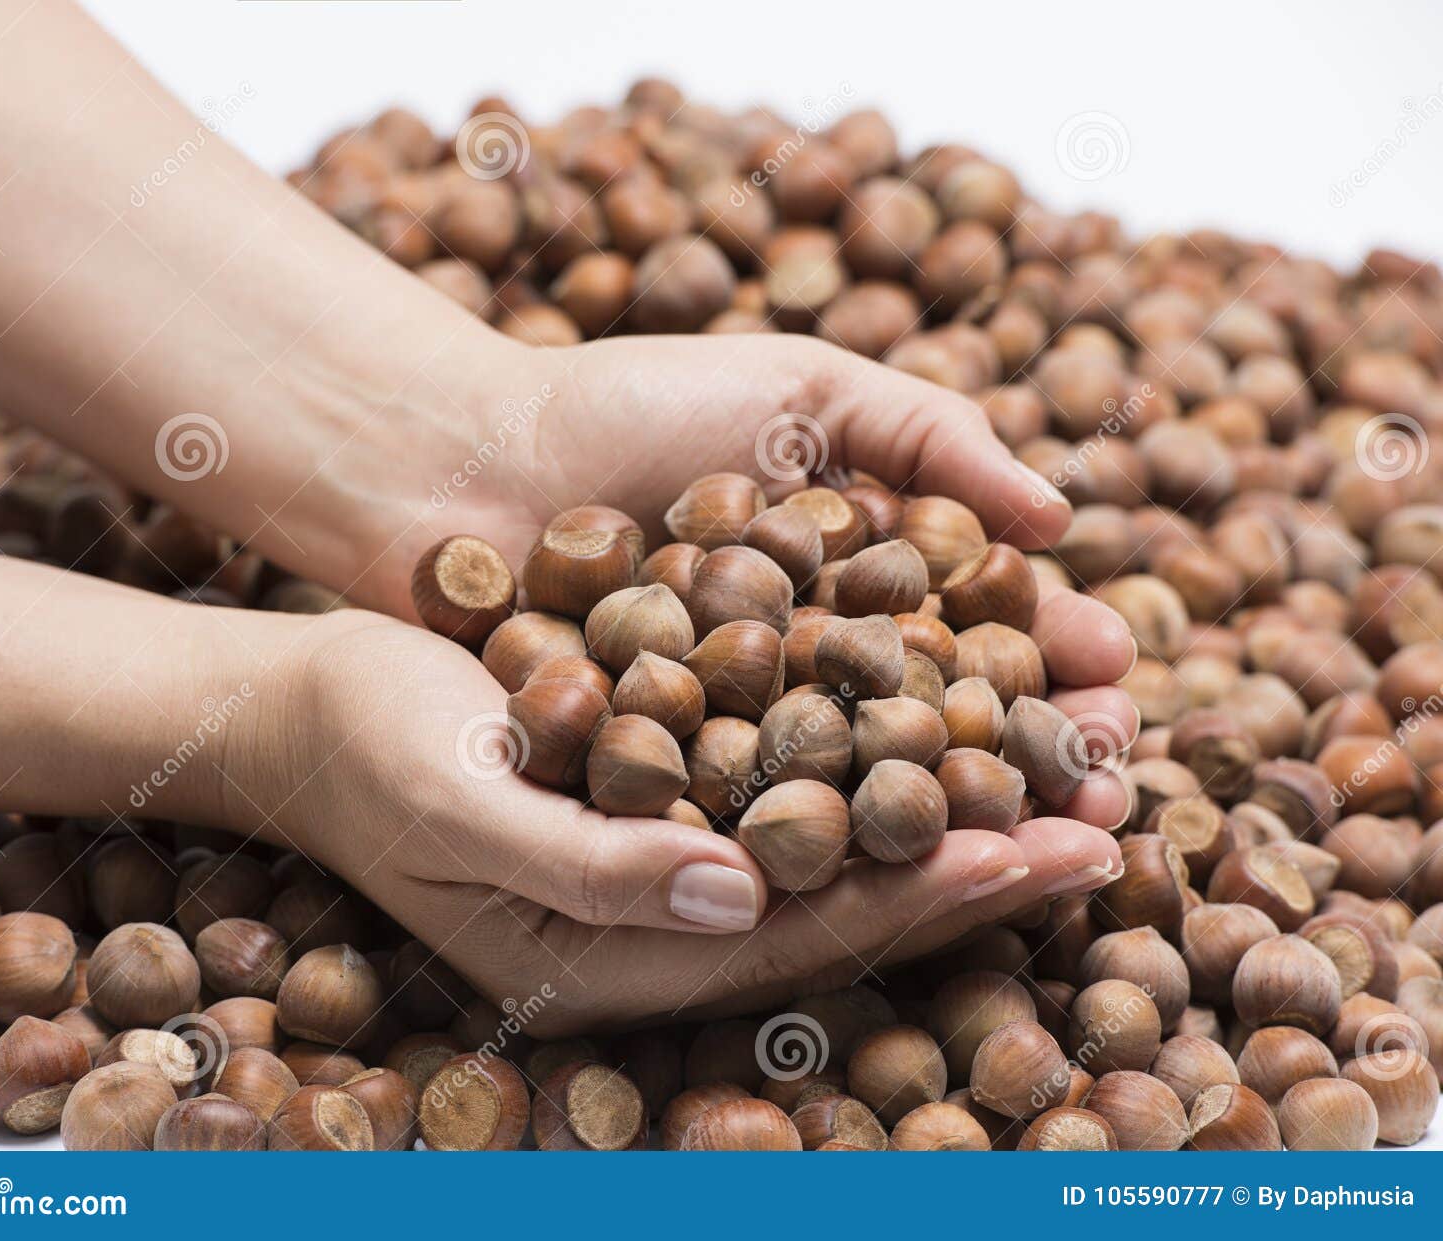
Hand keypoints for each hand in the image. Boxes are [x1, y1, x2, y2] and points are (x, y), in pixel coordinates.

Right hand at [233, 609, 1128, 1034]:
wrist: (312, 705)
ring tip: (1071, 773)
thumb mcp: (461, 803)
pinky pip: (805, 793)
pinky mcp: (674, 802)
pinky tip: (955, 712)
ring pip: (845, 853)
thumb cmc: (372, 746)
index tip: (1042, 845)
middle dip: (982, 866)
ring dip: (958, 813)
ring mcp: (675, 868)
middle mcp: (666, 926)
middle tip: (1110, 818)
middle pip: (853, 906)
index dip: (928, 894)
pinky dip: (887, 759)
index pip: (807, 938)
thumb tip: (734, 900)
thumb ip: (591, 870)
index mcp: (618, 955)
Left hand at [400, 332, 1141, 834]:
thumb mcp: (801, 390)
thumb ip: (932, 436)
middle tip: (1105, 793)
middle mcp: (813, 664)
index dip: (1055, 662)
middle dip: (1032, 758)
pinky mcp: (669, 783)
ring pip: (871, 788)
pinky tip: (899, 865)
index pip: (983, 630)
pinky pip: (764, 821)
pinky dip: (834, 844)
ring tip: (1035, 844)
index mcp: (858, 575)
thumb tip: (1062, 521)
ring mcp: (743, 730)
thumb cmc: (630, 408)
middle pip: (945, 723)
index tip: (1116, 690)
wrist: (467, 459)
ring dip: (958, 820)